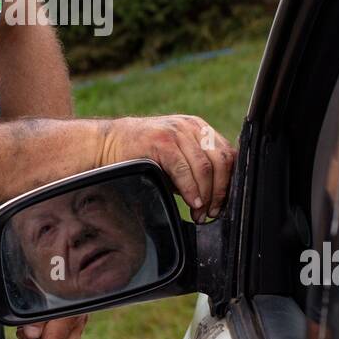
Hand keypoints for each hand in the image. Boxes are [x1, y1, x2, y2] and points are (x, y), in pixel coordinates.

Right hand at [99, 115, 235, 221]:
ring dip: (206, 195)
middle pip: (221, 161)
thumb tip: (217, 199)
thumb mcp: (177, 158)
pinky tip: (191, 202)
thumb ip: (196, 171)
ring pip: (204, 167)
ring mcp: (177, 131)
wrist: (109, 143)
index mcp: (200, 129)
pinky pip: (183, 169)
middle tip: (212, 212)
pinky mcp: (161, 141)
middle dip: (220, 191)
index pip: (228, 154)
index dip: (229, 182)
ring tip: (200, 212)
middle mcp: (192, 126)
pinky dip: (190, 189)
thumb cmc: (144, 155)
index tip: (224, 204)